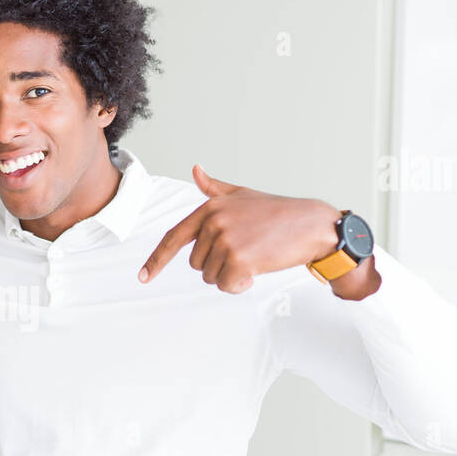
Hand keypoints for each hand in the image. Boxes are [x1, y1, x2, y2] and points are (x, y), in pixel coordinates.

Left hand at [137, 165, 340, 293]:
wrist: (312, 225)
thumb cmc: (278, 213)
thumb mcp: (243, 195)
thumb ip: (215, 188)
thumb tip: (195, 170)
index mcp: (210, 207)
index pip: (174, 237)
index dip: (157, 260)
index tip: (143, 277)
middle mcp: (213, 222)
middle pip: (196, 264)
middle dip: (218, 266)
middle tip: (245, 253)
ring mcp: (225, 240)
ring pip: (211, 277)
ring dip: (231, 276)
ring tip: (254, 258)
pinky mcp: (239, 259)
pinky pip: (226, 285)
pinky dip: (240, 285)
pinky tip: (257, 272)